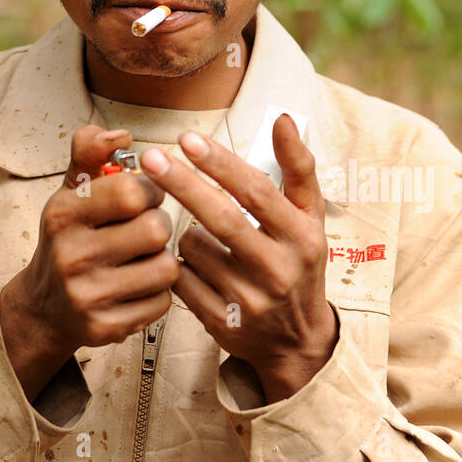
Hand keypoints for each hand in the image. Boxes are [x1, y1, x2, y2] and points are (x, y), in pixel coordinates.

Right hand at [0, 126, 178, 401]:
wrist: (44, 307)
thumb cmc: (69, 236)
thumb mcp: (70, 190)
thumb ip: (90, 150)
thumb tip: (121, 134)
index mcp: (63, 213)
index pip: (133, 190)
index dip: (150, 190)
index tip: (143, 196)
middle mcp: (71, 255)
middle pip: (156, 229)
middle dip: (159, 224)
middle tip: (147, 228)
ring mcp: (87, 296)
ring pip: (165, 268)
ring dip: (162, 259)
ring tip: (144, 256)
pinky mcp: (105, 328)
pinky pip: (162, 302)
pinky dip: (158, 292)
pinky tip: (139, 285)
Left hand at [139, 116, 336, 403]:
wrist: (297, 341)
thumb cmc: (299, 263)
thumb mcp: (309, 216)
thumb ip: (297, 166)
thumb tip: (284, 119)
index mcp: (302, 237)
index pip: (256, 193)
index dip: (220, 163)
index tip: (188, 139)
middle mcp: (279, 270)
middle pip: (220, 218)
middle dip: (182, 184)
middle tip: (151, 158)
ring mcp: (249, 301)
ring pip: (193, 247)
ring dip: (184, 229)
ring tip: (199, 230)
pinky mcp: (221, 322)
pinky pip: (181, 278)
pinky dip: (178, 261)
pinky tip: (193, 261)